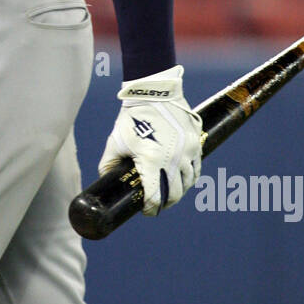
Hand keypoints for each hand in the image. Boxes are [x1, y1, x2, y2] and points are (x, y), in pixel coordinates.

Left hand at [99, 64, 201, 215]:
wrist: (154, 91)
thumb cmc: (132, 117)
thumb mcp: (115, 142)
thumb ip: (108, 164)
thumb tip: (105, 180)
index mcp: (152, 160)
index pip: (155, 196)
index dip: (151, 209)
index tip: (147, 211)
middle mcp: (174, 158)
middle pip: (175, 193)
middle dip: (166, 202)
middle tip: (158, 204)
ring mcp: (188, 150)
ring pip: (189, 181)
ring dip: (180, 190)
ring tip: (170, 191)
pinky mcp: (196, 141)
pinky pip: (197, 166)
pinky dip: (190, 175)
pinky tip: (182, 177)